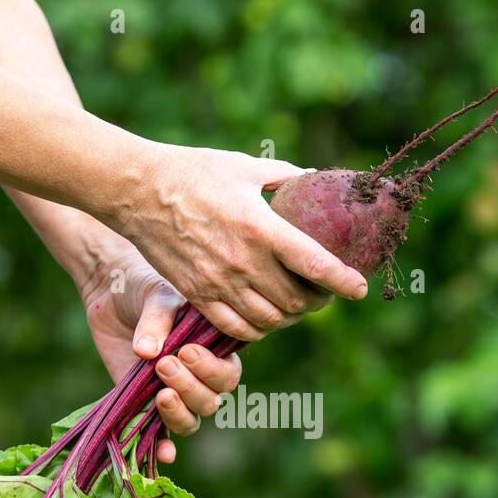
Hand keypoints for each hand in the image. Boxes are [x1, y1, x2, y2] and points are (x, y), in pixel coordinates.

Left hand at [78, 242, 240, 463]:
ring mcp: (174, 392)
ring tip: (160, 393)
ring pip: (192, 420)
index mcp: (215, 349)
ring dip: (179, 413)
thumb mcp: (156, 295)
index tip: (185, 351)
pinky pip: (161, 433)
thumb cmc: (145, 288)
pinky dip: (164, 447)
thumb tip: (145, 352)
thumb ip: (158, 320)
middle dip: (190, 388)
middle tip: (163, 364)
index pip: (227, 374)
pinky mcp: (146, 404)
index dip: (210, 371)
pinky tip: (163, 453)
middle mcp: (199, 376)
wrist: (112, 293)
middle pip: (212, 401)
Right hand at [112, 145, 366, 341]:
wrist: (137, 191)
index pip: (315, 265)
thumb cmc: (194, 172)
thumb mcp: (246, 167)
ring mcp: (218, 284)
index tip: (360, 289)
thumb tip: (317, 181)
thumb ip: (286, 178)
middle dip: (319, 301)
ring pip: (270, 321)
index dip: (344, 281)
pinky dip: (259, 329)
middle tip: (325, 292)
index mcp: (260, 227)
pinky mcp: (197, 296)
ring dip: (290, 317)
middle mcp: (242, 262)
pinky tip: (265, 316)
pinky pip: (237, 329)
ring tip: (297, 304)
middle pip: (297, 302)